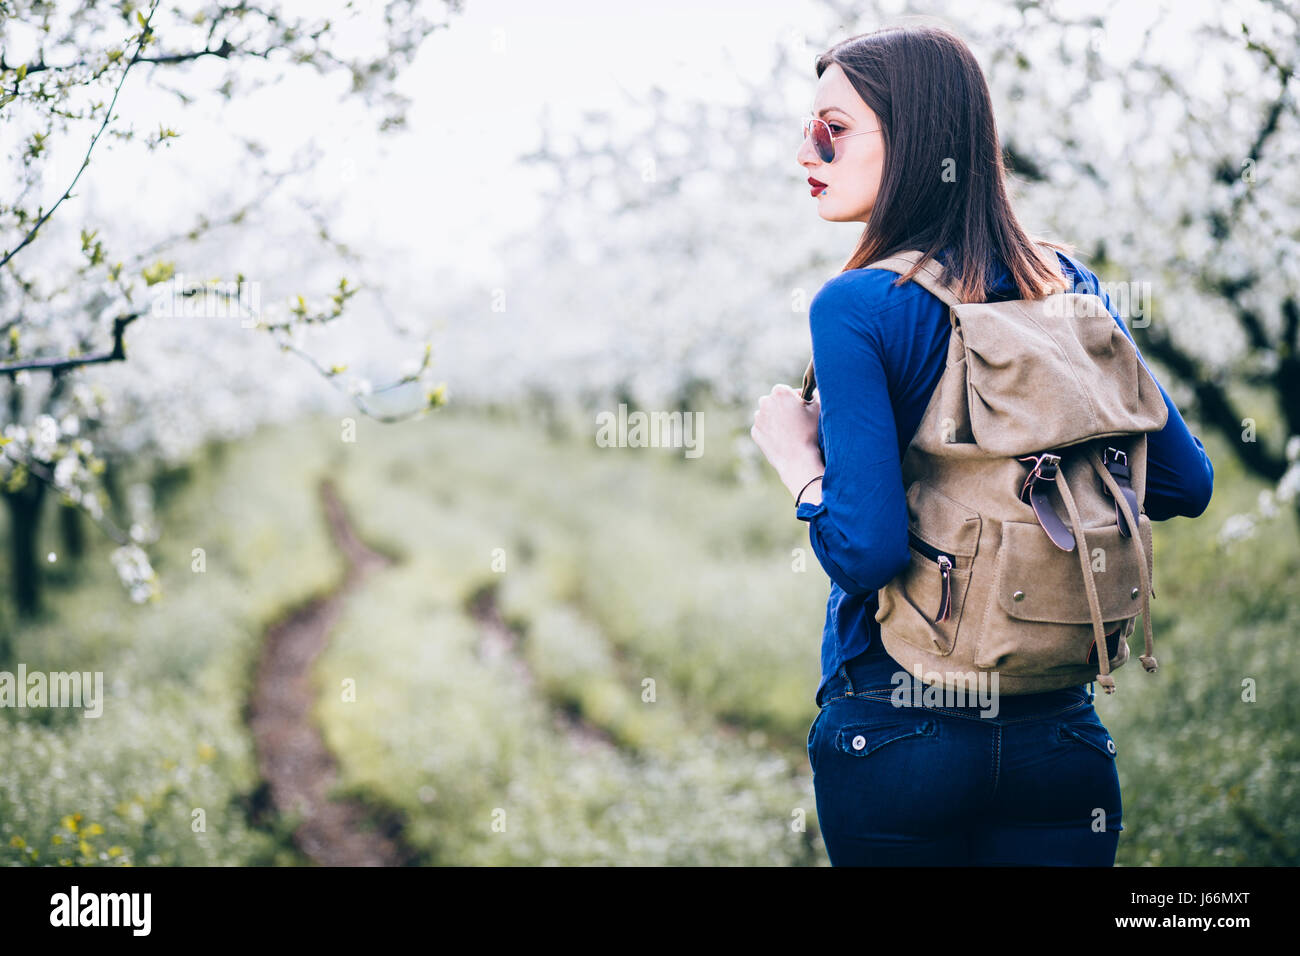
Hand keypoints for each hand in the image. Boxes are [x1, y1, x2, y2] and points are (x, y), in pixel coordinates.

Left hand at [750, 384, 824, 500]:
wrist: (798, 459)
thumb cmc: (810, 431)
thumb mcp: (818, 408)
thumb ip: (814, 394)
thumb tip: (811, 391)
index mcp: (779, 392)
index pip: (787, 390)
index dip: (797, 400)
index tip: (803, 409)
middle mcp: (765, 402)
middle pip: (775, 401)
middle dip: (784, 407)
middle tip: (797, 420)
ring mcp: (758, 418)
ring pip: (768, 414)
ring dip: (776, 419)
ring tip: (790, 431)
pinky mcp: (755, 432)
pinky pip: (764, 428)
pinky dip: (771, 431)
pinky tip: (782, 439)